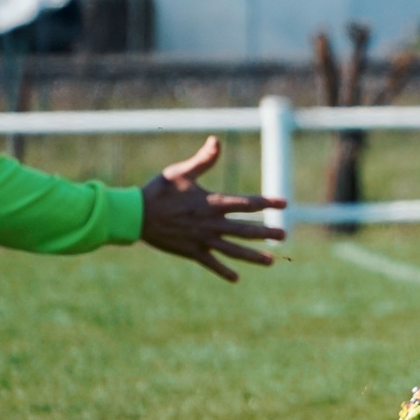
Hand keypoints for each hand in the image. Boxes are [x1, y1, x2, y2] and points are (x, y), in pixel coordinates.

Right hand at [139, 137, 286, 281]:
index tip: (285, 203)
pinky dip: (223, 271)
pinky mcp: (191, 251)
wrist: (134, 215)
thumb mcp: (181, 172)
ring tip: (271, 262)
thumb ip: (203, 159)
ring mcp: (202, 239)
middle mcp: (211, 223)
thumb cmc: (158, 190)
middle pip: (245, 229)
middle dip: (266, 232)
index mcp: (212, 203)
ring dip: (253, 256)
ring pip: (233, 250)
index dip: (267, 203)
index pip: (247, 203)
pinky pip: (211, 263)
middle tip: (284, 235)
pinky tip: (236, 278)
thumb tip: (216, 140)